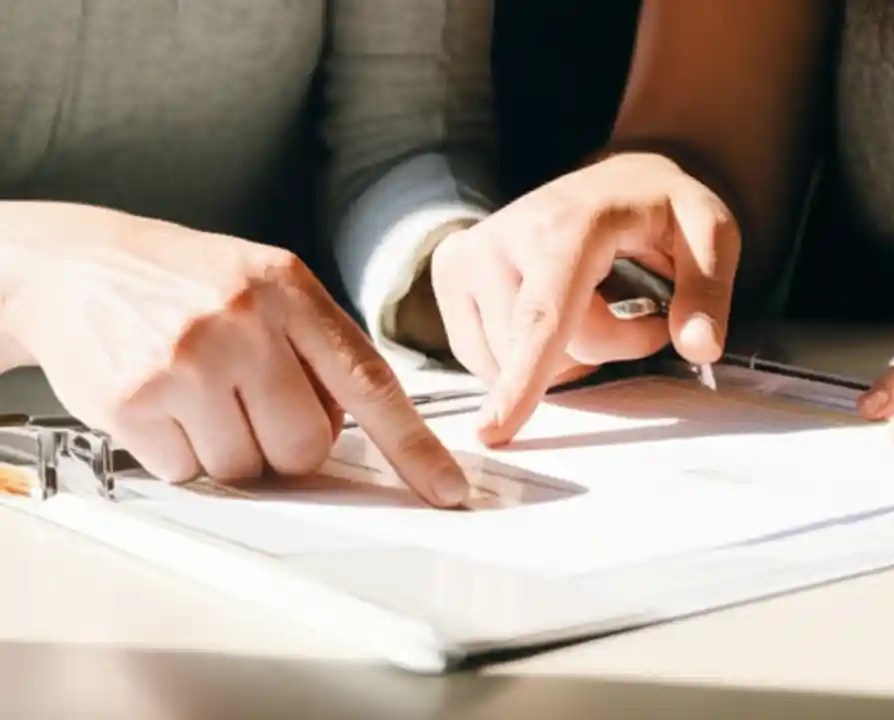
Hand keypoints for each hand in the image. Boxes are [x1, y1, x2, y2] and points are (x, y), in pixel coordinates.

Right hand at [0, 204, 467, 505]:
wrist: (76, 265)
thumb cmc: (183, 280)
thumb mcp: (266, 283)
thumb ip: (319, 346)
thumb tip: (361, 427)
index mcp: (289, 291)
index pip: (371, 383)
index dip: (414, 447)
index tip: (446, 488)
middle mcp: (244, 323)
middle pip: (306, 446)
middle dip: (285, 441)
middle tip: (249, 400)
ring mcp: (187, 362)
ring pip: (246, 468)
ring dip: (228, 446)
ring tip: (200, 391)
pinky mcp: (136, 400)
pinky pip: (188, 471)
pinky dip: (180, 450)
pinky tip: (164, 401)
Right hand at [429, 152, 739, 444]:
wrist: (620, 177)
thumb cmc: (664, 208)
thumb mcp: (713, 235)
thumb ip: (707, 292)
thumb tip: (698, 345)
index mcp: (566, 226)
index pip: (543, 316)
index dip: (523, 377)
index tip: (493, 429)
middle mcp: (501, 237)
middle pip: (545, 352)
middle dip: (603, 350)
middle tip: (642, 313)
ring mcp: (467, 255)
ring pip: (511, 361)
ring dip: (564, 356)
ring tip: (598, 305)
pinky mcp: (450, 273)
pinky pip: (485, 356)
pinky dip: (525, 354)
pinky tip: (554, 315)